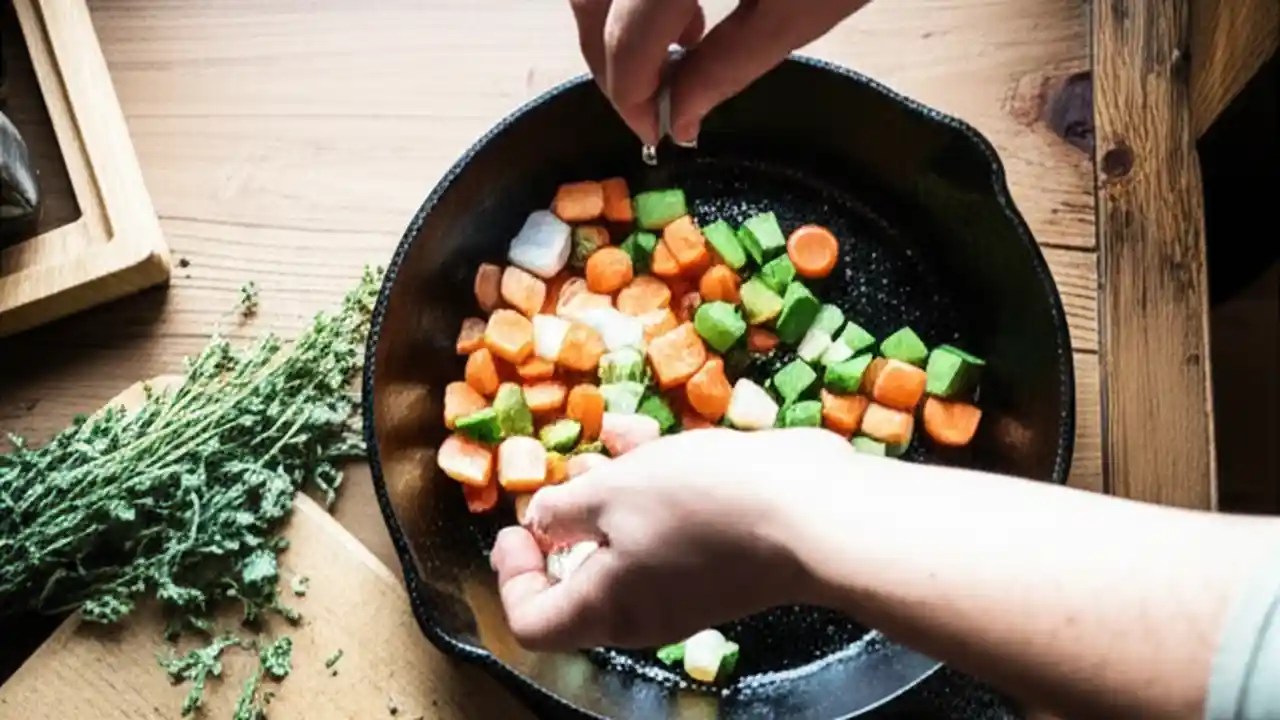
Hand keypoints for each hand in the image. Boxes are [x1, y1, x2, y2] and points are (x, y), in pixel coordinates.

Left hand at [490, 427, 859, 650]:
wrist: (814, 513)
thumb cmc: (700, 502)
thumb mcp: (612, 492)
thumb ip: (564, 509)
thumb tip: (542, 522)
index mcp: (606, 609)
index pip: (532, 622)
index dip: (511, 576)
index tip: (514, 527)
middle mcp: (642, 609)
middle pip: (578, 583)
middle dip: (563, 524)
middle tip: (561, 479)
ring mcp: (685, 586)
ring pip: (626, 543)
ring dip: (611, 491)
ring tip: (608, 442)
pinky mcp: (721, 558)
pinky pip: (670, 528)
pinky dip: (655, 485)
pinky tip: (652, 435)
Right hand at [568, 0, 872, 144]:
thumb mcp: (799, 11)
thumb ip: (726, 67)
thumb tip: (676, 121)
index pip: (625, 40)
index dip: (632, 97)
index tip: (656, 134)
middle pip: (588, 2)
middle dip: (611, 63)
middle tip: (652, 104)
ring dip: (610, 24)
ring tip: (676, 49)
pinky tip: (681, 9)